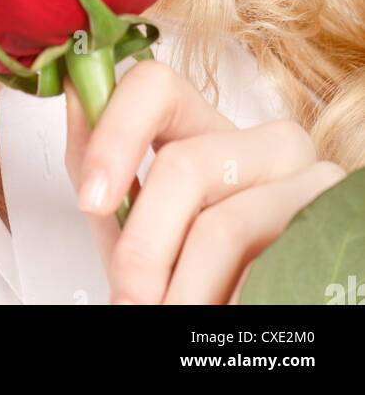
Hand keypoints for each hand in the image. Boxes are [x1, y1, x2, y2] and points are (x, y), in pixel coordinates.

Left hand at [64, 57, 344, 304]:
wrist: (256, 308)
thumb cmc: (190, 261)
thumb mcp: (135, 215)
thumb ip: (97, 163)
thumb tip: (76, 93)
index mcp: (209, 127)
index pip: (154, 85)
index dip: (115, 134)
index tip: (91, 198)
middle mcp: (266, 142)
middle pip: (184, 166)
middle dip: (143, 246)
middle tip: (127, 297)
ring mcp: (307, 181)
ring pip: (223, 226)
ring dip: (181, 290)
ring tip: (165, 319)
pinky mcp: (328, 225)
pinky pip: (265, 268)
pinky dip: (224, 303)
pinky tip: (213, 315)